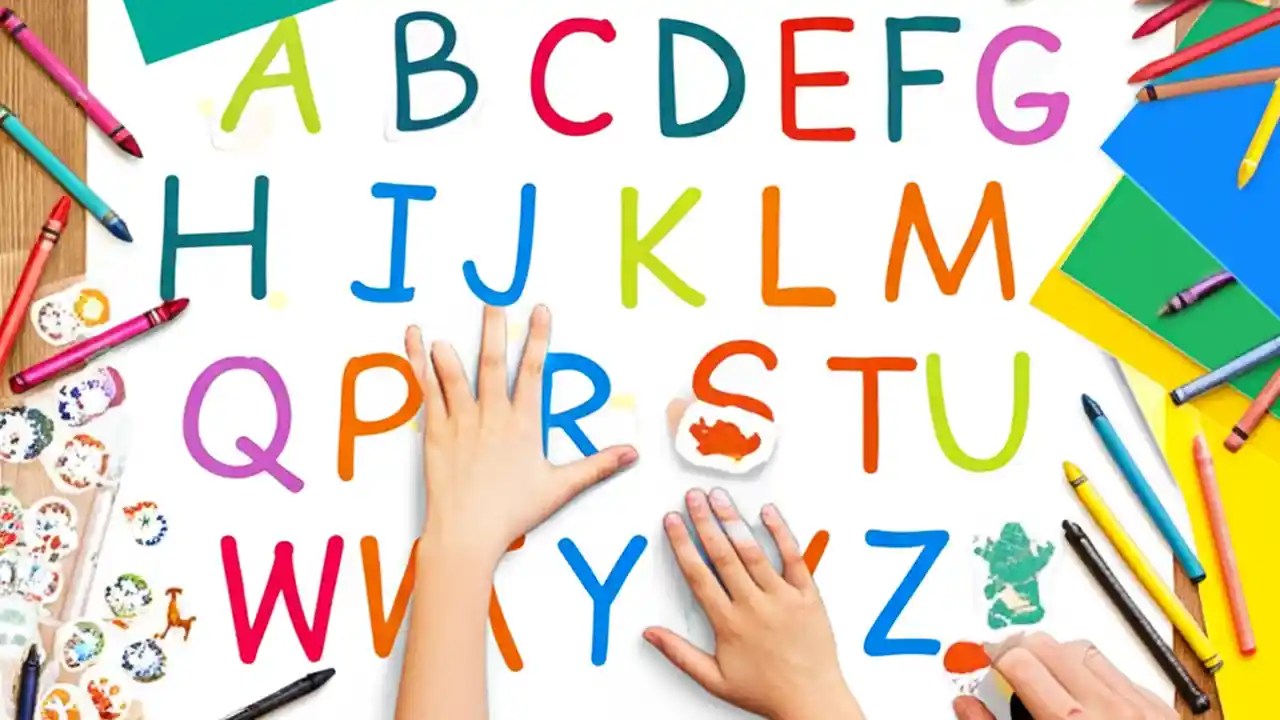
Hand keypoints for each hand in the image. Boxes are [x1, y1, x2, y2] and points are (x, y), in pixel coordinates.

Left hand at [404, 305, 637, 563]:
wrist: (467, 532)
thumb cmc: (511, 512)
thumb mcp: (559, 487)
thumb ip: (596, 466)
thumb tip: (630, 454)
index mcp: (523, 424)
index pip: (533, 371)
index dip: (538, 339)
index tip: (540, 313)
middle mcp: (491, 416)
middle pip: (492, 363)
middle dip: (493, 330)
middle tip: (493, 303)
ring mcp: (460, 422)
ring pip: (453, 373)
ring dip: (449, 349)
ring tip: (445, 331)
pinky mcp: (435, 432)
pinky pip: (426, 390)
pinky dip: (418, 364)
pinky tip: (414, 342)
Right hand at [644, 488, 863, 719]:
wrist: (811, 701)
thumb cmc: (766, 691)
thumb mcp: (714, 679)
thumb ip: (679, 653)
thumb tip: (649, 634)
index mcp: (729, 623)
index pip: (698, 574)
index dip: (682, 544)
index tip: (671, 522)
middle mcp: (754, 605)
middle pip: (723, 554)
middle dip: (704, 521)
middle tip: (692, 497)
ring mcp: (782, 598)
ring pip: (753, 551)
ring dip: (733, 521)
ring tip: (719, 497)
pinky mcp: (807, 595)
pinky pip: (794, 557)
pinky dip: (781, 532)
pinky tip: (768, 512)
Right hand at [953, 633, 1176, 719]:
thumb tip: (966, 706)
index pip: (1020, 661)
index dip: (994, 657)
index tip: (988, 664)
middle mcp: (1107, 709)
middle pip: (1048, 645)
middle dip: (1021, 651)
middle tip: (1008, 667)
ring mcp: (1138, 706)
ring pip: (1082, 650)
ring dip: (1057, 657)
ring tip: (1045, 679)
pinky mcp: (1159, 709)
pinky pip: (1117, 671)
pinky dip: (1093, 674)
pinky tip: (1085, 698)